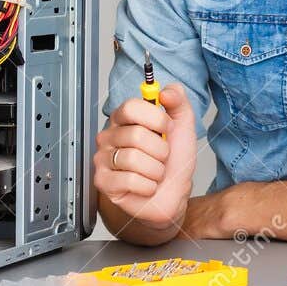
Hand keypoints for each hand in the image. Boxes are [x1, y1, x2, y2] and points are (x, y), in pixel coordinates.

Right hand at [93, 84, 196, 234]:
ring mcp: (103, 159)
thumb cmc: (174, 160)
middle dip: (160, 149)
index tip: (167, 128)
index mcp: (125, 118)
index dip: (156, 118)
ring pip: (133, 158)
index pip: (131, 107)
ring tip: (155, 172)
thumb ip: (178, 101)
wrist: (173, 194)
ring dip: (155, 169)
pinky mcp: (103, 182)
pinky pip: (129, 180)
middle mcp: (110, 136)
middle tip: (161, 156)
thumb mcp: (183, 124)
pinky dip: (147, 185)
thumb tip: (166, 91)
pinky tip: (147, 185)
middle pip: (135, 134)